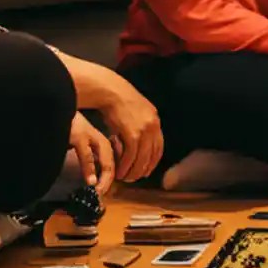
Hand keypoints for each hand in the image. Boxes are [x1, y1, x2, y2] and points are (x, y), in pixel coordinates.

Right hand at [52, 51, 164, 182]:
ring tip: (125, 177)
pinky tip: (119, 170)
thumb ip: (141, 123)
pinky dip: (125, 166)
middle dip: (143, 169)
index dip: (153, 161)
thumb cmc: (117, 98)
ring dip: (133, 170)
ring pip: (142, 158)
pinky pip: (131, 156)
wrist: (109, 90)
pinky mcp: (132, 134)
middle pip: (152, 155)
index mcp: (155, 119)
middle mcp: (153, 126)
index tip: (146, 170)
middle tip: (135, 177)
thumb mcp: (136, 109)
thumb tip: (139, 138)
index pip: (159, 147)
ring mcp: (144, 130)